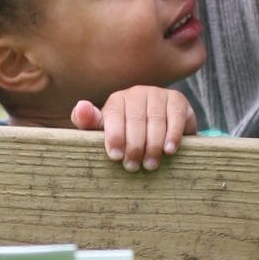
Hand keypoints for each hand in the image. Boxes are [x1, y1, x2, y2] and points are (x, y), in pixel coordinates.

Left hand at [70, 86, 197, 170]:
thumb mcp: (106, 132)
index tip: (116, 156)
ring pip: (155, 119)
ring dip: (153, 145)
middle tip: (133, 166)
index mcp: (117, 100)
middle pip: (135, 119)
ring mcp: (158, 94)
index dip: (115, 136)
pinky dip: (173, 135)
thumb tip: (81, 107)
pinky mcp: (178, 100)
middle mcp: (137, 93)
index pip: (114, 115)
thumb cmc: (127, 135)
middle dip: (133, 145)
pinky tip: (169, 150)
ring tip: (150, 164)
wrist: (161, 132)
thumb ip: (89, 123)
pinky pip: (175, 116)